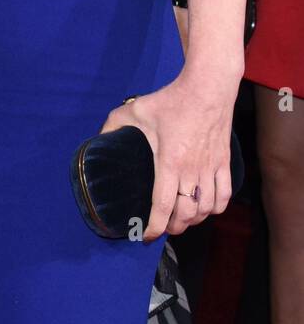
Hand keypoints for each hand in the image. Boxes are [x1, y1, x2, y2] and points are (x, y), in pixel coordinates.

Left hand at [99, 73, 237, 242]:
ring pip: (206, 210)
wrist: (208, 88)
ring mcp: (211, 169)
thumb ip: (113, 124)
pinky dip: (215, 208)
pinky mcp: (225, 164)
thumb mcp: (136, 109)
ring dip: (193, 220)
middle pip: (186, 215)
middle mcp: (193, 171)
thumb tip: (97, 138)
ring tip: (181, 220)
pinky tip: (205, 207)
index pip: (164, 206)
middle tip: (162, 227)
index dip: (154, 227)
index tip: (145, 235)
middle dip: (173, 228)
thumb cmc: (171, 100)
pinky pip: (224, 197)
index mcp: (170, 162)